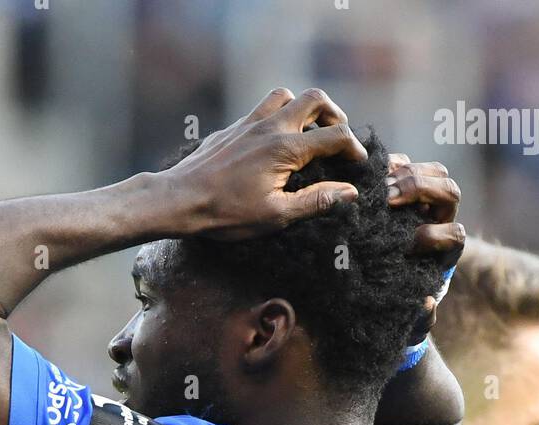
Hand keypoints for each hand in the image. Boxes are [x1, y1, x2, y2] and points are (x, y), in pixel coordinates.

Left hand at [157, 88, 367, 240]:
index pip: (335, 137)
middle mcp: (271, 127)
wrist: (180, 199)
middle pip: (314, 99)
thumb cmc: (226, 213)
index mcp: (286, 149)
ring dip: (303, 107)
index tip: (358, 163)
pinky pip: (261, 109)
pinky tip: (273, 142)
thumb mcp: (276, 215)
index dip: (354, 148)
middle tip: (337, 136)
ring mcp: (249, 122)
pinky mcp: (233, 127)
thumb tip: (349, 193)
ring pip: (286, 95)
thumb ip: (316, 201)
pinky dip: (277, 117)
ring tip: (307, 131)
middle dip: (334, 114)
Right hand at [387, 155, 464, 337]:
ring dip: (410, 173)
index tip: (411, 243)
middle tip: (390, 199)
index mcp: (446, 254)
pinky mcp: (405, 191)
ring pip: (436, 172)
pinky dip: (393, 166)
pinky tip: (374, 176)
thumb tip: (428, 302)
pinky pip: (408, 165)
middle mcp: (441, 223)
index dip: (437, 235)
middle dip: (422, 189)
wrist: (383, 293)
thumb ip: (422, 319)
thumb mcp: (411, 322)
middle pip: (450, 191)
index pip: (456, 235)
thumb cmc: (400, 310)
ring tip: (382, 186)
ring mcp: (424, 203)